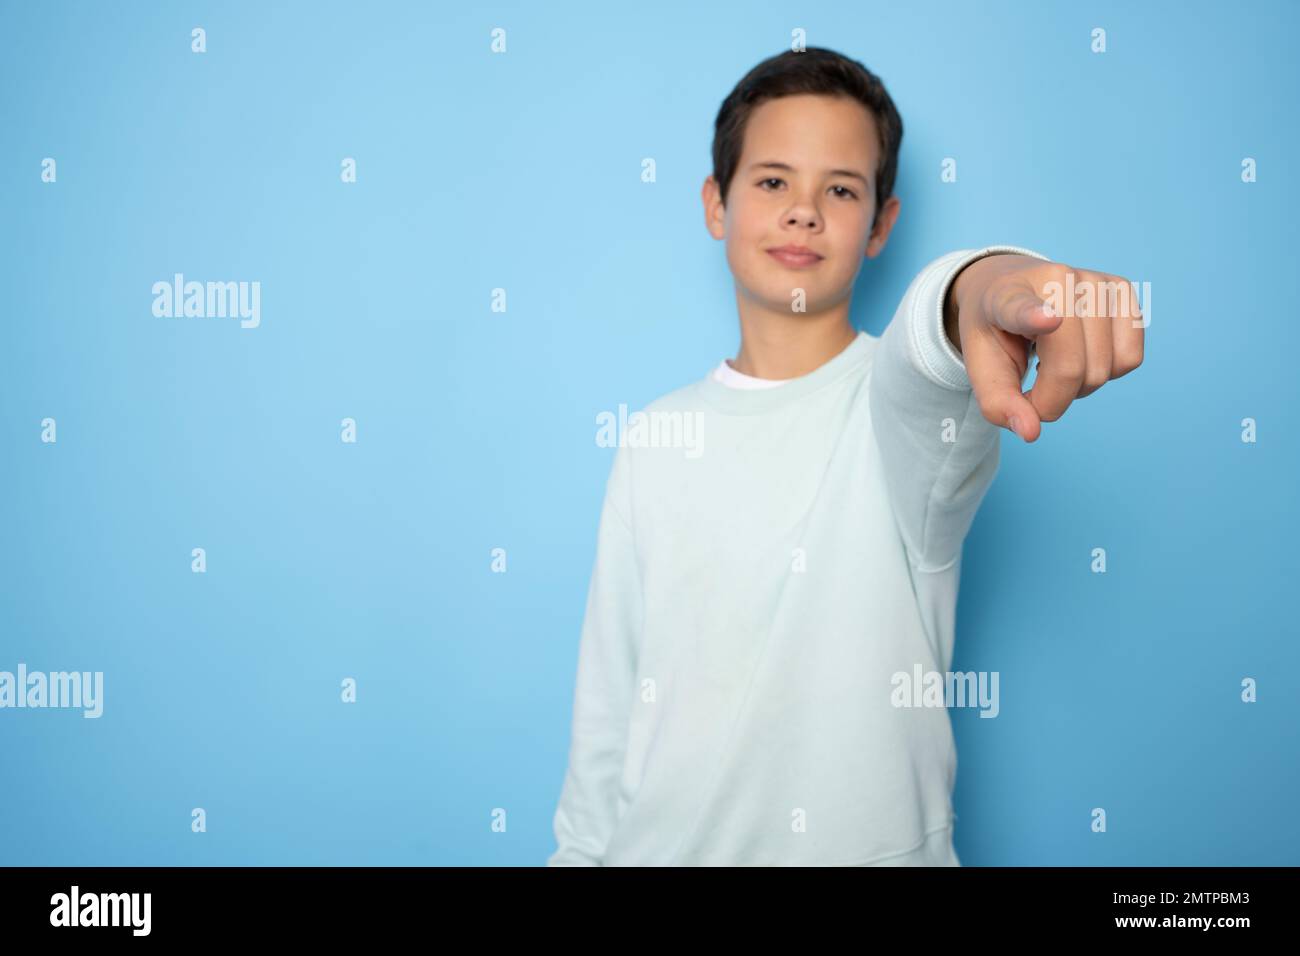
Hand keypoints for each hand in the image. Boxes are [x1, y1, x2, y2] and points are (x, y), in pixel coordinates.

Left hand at [945, 255, 1144, 441]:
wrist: (1008, 285)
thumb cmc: (997, 331)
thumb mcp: (983, 368)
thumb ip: (999, 403)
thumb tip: (1031, 432)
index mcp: (1006, 297)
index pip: (1021, 308)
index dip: (1034, 317)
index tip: (1046, 320)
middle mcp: (1055, 279)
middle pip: (1072, 370)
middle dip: (1052, 399)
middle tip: (1033, 384)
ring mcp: (1094, 281)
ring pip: (1104, 369)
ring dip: (1079, 386)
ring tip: (1055, 360)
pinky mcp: (1123, 290)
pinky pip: (1130, 358)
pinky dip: (1107, 371)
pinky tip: (1081, 352)